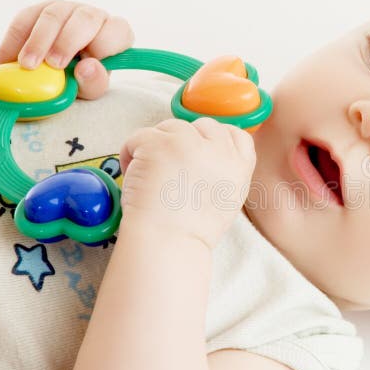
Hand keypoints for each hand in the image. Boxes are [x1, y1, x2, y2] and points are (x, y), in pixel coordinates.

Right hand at [0, 0, 134, 99]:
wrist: (56, 78)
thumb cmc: (82, 81)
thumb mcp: (91, 89)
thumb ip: (93, 82)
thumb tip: (86, 68)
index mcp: (115, 34)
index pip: (117, 30)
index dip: (102, 45)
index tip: (82, 65)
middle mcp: (93, 16)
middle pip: (85, 18)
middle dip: (67, 41)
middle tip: (52, 65)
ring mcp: (65, 9)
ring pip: (53, 13)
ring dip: (38, 40)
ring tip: (28, 65)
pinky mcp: (38, 11)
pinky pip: (24, 18)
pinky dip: (14, 40)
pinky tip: (7, 61)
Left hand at [118, 117, 256, 249]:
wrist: (168, 243)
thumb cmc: (191, 232)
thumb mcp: (227, 199)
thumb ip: (224, 171)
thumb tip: (207, 153)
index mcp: (239, 166)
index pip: (234, 133)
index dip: (212, 140)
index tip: (196, 156)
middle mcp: (218, 149)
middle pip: (200, 126)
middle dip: (183, 142)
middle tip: (169, 172)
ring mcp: (188, 143)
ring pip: (168, 128)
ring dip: (155, 147)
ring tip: (149, 178)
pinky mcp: (159, 143)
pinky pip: (138, 136)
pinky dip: (130, 154)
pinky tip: (133, 176)